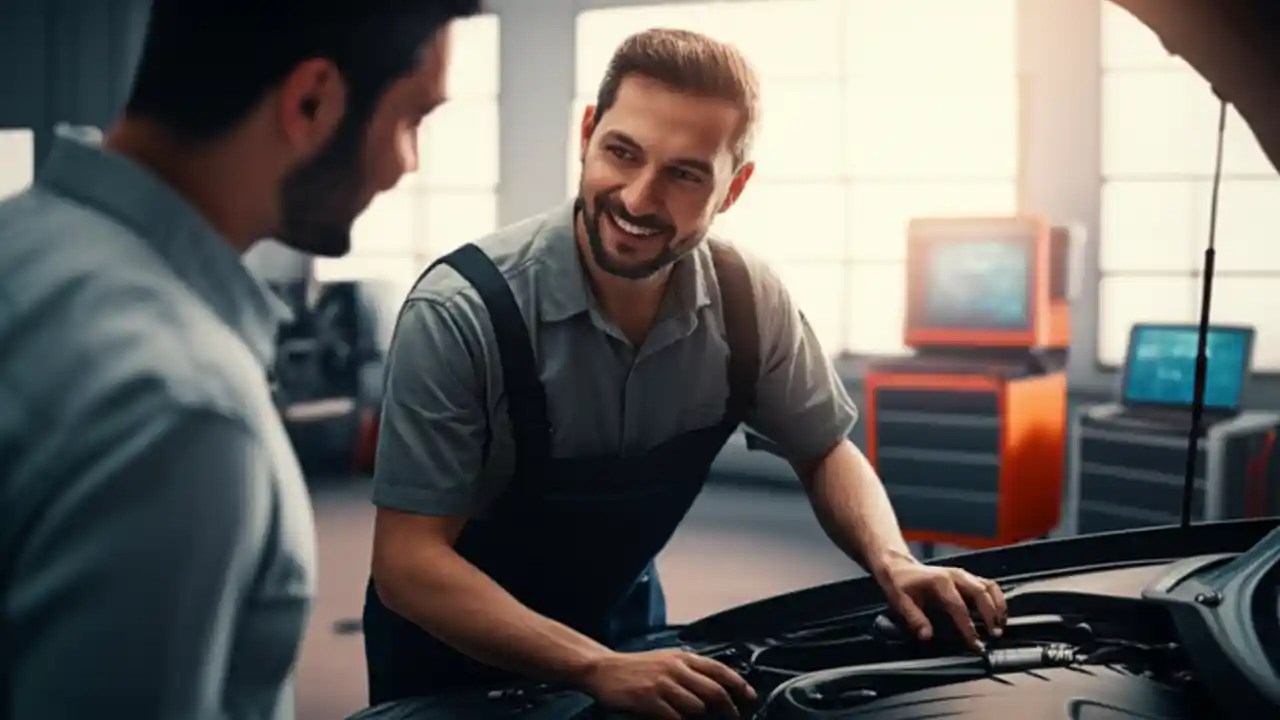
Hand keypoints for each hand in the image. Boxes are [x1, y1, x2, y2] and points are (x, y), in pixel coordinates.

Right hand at [578, 648, 756, 718]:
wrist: (603, 669)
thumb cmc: (638, 667)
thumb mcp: (666, 659)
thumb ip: (690, 668)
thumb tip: (719, 684)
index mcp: (682, 657)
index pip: (719, 669)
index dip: (739, 685)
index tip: (750, 698)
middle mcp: (675, 668)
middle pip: (713, 691)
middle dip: (729, 708)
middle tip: (733, 718)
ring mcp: (661, 685)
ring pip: (697, 707)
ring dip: (704, 719)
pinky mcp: (648, 700)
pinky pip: (675, 718)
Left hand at [877, 556, 1007, 650]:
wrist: (900, 566)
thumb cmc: (901, 584)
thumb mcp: (900, 601)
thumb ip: (914, 618)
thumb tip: (927, 635)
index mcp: (940, 581)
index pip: (959, 607)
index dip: (968, 627)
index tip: (975, 643)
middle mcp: (955, 575)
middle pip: (981, 593)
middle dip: (990, 614)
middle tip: (994, 634)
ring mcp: (963, 574)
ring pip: (989, 586)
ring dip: (998, 606)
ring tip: (1000, 625)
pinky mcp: (967, 577)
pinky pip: (988, 585)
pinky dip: (997, 598)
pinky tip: (998, 614)